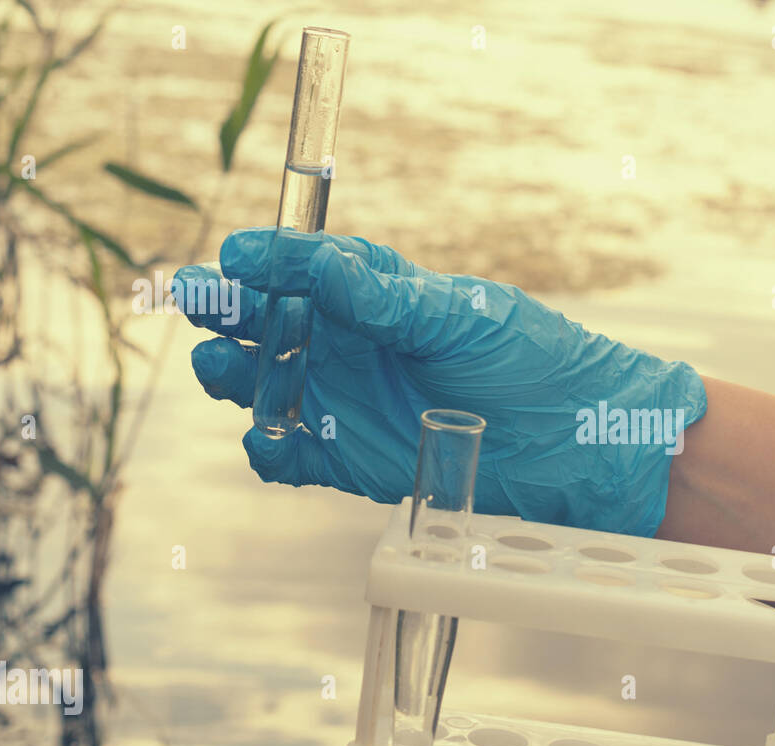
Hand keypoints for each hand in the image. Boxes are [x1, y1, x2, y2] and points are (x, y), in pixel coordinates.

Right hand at [173, 229, 705, 535]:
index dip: (264, 258)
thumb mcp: (462, 317)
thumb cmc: (528, 361)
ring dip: (232, 374)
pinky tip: (267, 440)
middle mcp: (345, 342)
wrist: (573, 444)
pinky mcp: (347, 459)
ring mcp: (340, 401)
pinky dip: (267, 449)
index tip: (238, 257)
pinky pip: (286, 455)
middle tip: (201, 301)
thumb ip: (389, 300)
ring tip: (223, 367)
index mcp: (371, 293)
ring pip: (259, 383)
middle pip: (261, 319)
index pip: (299, 266)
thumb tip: (321, 267)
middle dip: (223, 307)